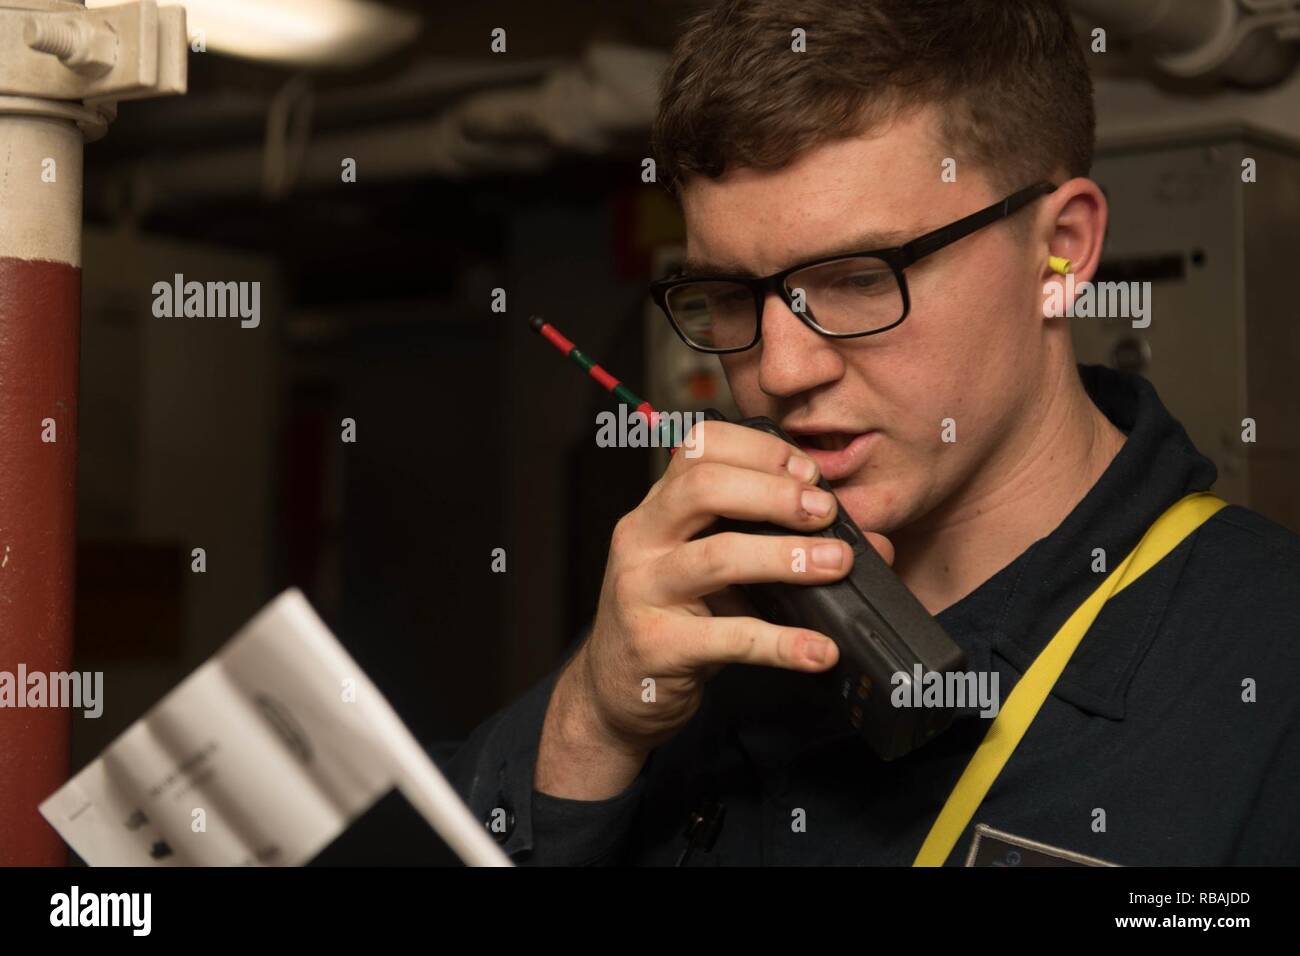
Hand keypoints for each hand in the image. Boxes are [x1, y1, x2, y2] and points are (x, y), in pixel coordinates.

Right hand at [535, 419, 893, 799]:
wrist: (617, 690)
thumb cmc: (674, 619)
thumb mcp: (717, 571)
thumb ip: (777, 544)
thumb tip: (870, 544)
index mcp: (659, 508)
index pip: (700, 447)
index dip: (759, 449)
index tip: (808, 472)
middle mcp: (642, 538)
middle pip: (703, 487)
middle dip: (774, 492)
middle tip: (826, 513)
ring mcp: (642, 590)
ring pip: (717, 556)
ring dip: (785, 557)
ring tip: (835, 564)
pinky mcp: (655, 646)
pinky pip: (727, 638)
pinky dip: (782, 643)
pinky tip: (818, 649)